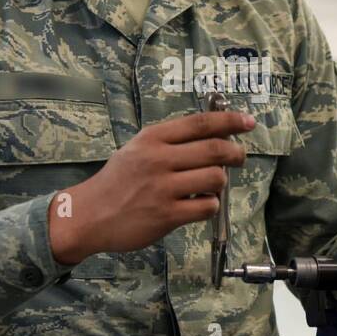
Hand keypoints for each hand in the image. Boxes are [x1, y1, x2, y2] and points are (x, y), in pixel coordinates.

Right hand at [48, 111, 253, 264]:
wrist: (88, 215)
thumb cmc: (117, 181)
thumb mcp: (137, 149)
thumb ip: (170, 141)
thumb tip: (213, 135)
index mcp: (152, 139)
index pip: (200, 123)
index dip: (230, 121)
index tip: (248, 122)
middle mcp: (158, 159)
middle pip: (214, 149)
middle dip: (235, 153)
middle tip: (239, 158)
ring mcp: (163, 188)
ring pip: (215, 178)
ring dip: (221, 182)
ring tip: (211, 185)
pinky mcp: (166, 215)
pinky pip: (207, 206)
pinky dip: (211, 205)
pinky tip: (201, 204)